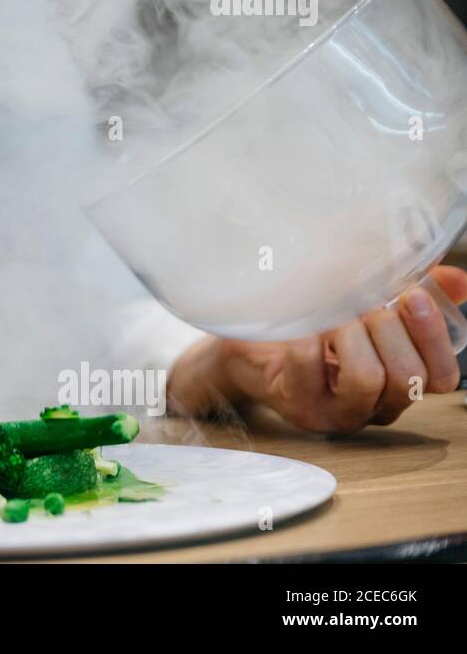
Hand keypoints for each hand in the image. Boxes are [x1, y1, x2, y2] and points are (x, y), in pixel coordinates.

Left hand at [169, 265, 466, 433]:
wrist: (246, 342)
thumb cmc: (310, 324)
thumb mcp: (364, 305)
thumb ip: (413, 292)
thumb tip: (455, 279)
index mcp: (398, 383)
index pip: (440, 377)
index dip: (433, 337)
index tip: (413, 295)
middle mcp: (373, 405)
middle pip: (408, 377)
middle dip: (389, 327)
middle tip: (364, 300)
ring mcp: (335, 412)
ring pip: (367, 378)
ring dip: (350, 332)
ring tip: (332, 312)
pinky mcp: (296, 405)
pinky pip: (309, 368)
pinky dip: (308, 335)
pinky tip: (303, 323)